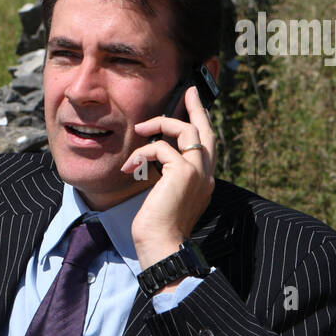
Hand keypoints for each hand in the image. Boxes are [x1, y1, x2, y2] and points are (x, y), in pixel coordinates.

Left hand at [118, 85, 216, 266]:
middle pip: (204, 130)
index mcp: (203, 180)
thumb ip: (168, 177)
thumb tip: (156, 160)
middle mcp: (206, 173)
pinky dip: (142, 152)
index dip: (201, 123)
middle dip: (196, 107)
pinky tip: (129, 166)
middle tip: (187, 91)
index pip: (205, 145)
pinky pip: (161, 147)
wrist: (162, 245)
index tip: (193, 105)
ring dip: (160, 124)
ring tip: (140, 130)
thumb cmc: (158, 227)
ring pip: (185, 130)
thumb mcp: (166, 196)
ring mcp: (197, 172)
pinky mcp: (182, 172)